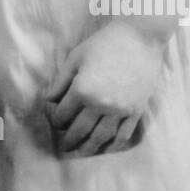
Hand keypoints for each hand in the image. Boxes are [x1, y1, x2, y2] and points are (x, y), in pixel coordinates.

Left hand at [43, 20, 167, 156]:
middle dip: (69, 140)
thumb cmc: (104, 43)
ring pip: (101, 137)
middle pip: (80, 130)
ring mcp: (121, 109)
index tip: (54, 120)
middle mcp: (101, 104)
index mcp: (83, 90)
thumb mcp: (75, 58)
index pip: (63, 114)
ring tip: (80, 153)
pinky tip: (106, 148)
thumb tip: (49, 100)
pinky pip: (123, 134)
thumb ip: (60, 81)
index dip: (54, 119)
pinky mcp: (136, 110)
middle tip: (63, 146)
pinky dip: (113, 144)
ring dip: (89, 148)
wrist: (140, 38)